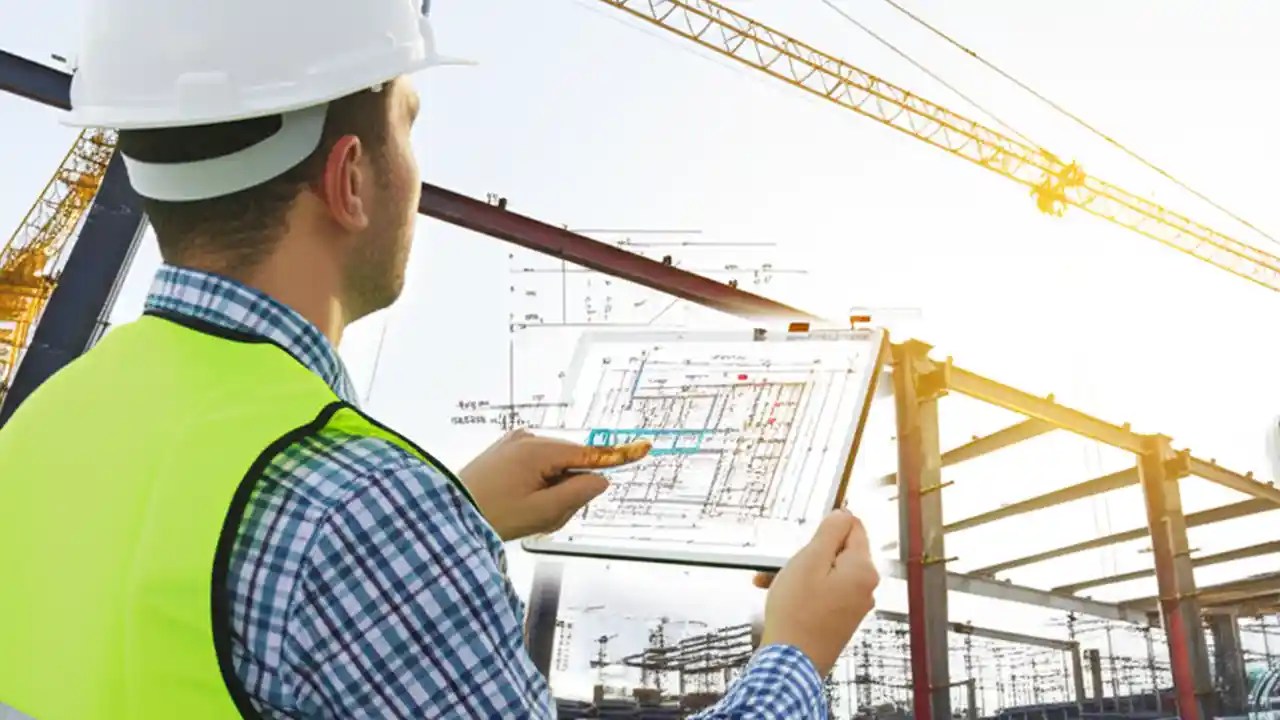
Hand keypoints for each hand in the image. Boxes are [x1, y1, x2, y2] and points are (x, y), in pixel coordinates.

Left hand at [457, 429, 650, 540]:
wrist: (448, 513)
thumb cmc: (490, 514)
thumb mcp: (541, 512)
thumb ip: (577, 494)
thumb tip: (600, 479)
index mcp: (537, 450)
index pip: (587, 453)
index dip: (614, 458)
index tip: (642, 448)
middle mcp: (527, 439)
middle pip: (571, 464)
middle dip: (567, 492)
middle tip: (546, 517)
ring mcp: (514, 444)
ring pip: (554, 469)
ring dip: (551, 493)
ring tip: (528, 515)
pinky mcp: (506, 452)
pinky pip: (537, 469)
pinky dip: (538, 488)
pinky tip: (520, 505)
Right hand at [758, 509, 878, 676]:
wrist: (790, 663)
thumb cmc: (797, 613)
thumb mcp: (809, 560)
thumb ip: (830, 532)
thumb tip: (845, 513)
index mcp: (863, 569)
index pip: (854, 527)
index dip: (829, 526)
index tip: (808, 535)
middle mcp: (865, 587)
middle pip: (839, 552)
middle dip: (809, 553)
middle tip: (785, 563)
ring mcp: (854, 606)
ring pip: (827, 573)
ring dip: (800, 572)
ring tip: (773, 581)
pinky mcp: (841, 620)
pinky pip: (824, 593)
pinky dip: (803, 590)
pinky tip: (779, 596)